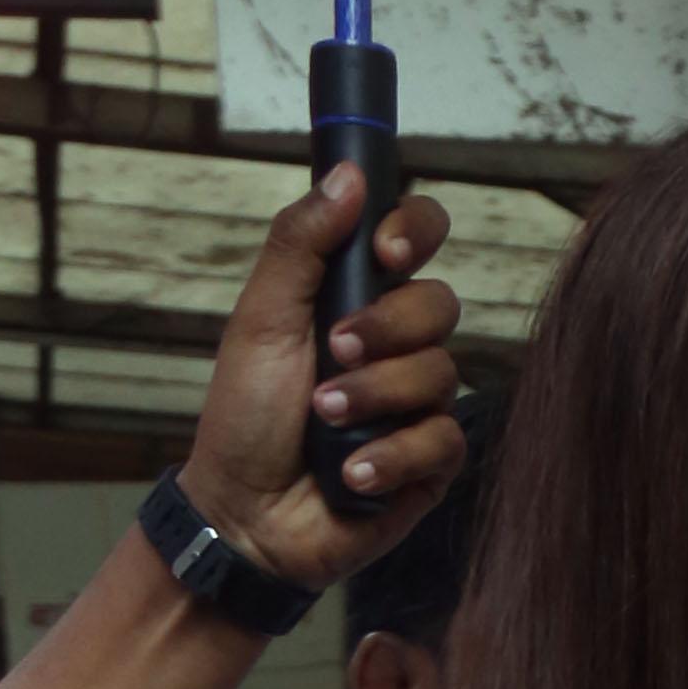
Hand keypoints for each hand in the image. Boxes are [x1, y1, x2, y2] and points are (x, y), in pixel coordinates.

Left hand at [175, 164, 466, 603]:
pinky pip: (443, 440)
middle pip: (439, 303)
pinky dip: (392, 455)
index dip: (414, 231)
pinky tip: (352, 474)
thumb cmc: (246, 417)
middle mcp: (396, 344)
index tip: (385, 250)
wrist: (245, 515)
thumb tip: (347, 173)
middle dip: (386, 328)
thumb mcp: (261, 319)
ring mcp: (418, 403)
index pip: (415, 237)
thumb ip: (301, 245)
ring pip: (441, 373)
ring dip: (375, 397)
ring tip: (326, 423)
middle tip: (334, 352)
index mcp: (357, 298)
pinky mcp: (431, 464)